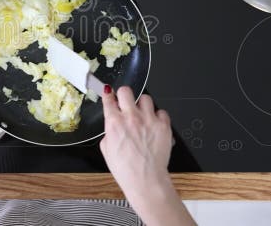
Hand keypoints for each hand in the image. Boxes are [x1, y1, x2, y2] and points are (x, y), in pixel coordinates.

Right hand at [100, 86, 194, 225]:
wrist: (145, 179)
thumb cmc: (126, 169)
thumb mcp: (106, 150)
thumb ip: (109, 132)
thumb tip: (112, 126)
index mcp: (114, 123)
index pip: (108, 99)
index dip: (108, 95)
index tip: (109, 93)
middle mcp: (131, 117)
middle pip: (126, 91)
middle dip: (124, 95)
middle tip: (126, 102)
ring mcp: (148, 120)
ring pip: (145, 98)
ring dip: (142, 105)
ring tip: (143, 115)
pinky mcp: (163, 125)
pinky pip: (162, 112)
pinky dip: (158, 117)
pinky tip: (154, 125)